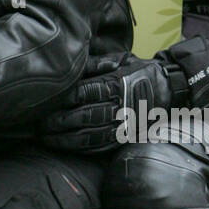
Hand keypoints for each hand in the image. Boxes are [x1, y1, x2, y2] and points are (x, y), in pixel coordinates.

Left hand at [41, 41, 208, 152]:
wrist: (170, 90)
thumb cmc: (140, 72)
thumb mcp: (122, 60)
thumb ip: (97, 63)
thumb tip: (72, 64)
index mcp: (116, 84)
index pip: (84, 93)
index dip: (63, 99)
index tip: (46, 102)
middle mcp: (119, 106)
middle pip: (83, 115)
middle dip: (58, 121)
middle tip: (39, 124)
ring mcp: (123, 125)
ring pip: (89, 135)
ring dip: (65, 138)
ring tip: (46, 138)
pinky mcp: (124, 137)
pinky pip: (100, 146)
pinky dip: (81, 148)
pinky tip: (65, 147)